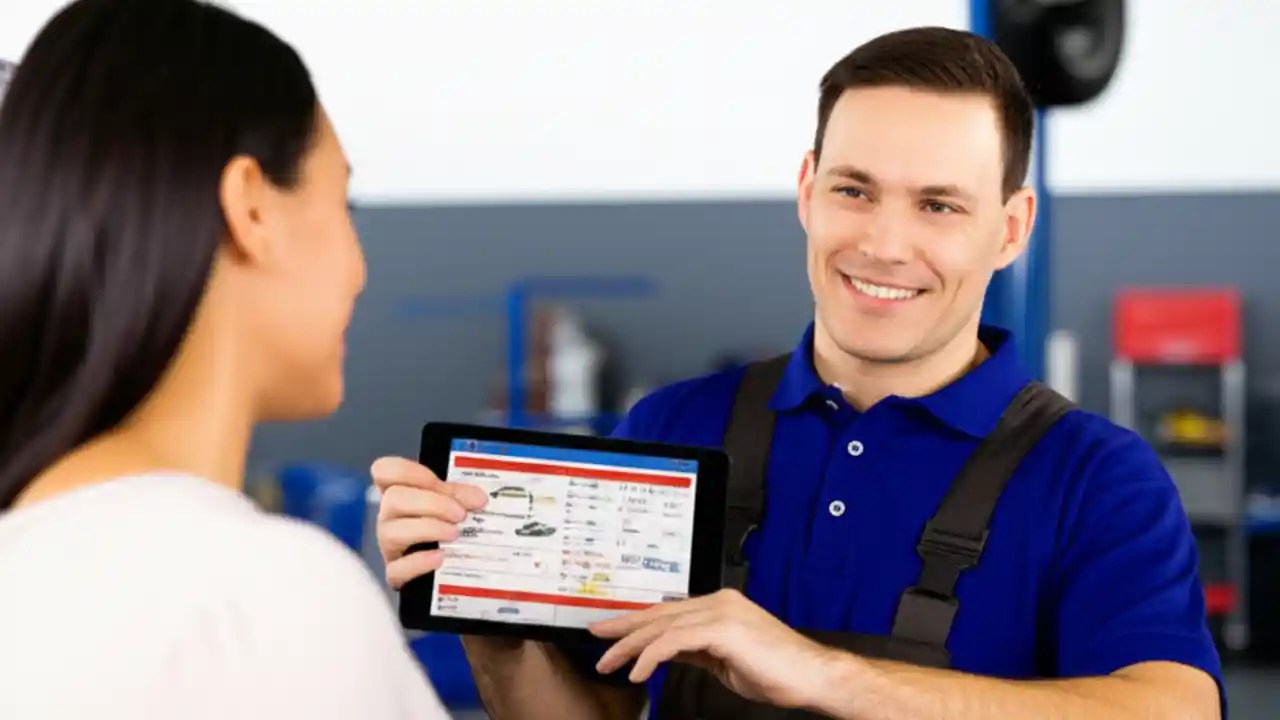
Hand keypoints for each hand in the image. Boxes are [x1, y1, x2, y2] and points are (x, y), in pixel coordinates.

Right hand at [371, 456, 487, 588]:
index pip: (384, 471)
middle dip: (431, 503)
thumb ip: (461, 496)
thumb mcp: (454, 504)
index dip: (406, 471)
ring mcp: (390, 546)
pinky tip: (440, 557)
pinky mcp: (396, 574)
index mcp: (401, 492)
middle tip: (459, 513)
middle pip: (393, 499)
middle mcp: (390, 517)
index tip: (434, 480)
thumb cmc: (449, 528)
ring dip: (428, 529)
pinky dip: (420, 562)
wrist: (454, 569)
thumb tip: (478, 498)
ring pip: (391, 532)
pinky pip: (397, 569)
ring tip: (454, 533)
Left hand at [589, 589, 839, 709]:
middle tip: (595, 637)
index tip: (610, 632)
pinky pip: (675, 641)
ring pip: (662, 626)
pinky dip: (652, 656)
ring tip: (609, 663)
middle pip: (659, 613)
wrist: (811, 676)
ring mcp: (721, 612)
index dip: (636, 622)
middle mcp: (718, 602)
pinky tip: (638, 672)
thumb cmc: (776, 672)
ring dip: (630, 646)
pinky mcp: (723, 628)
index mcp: (719, 605)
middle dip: (624, 627)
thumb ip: (696, 650)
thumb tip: (666, 652)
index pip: (668, 612)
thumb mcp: (724, 660)